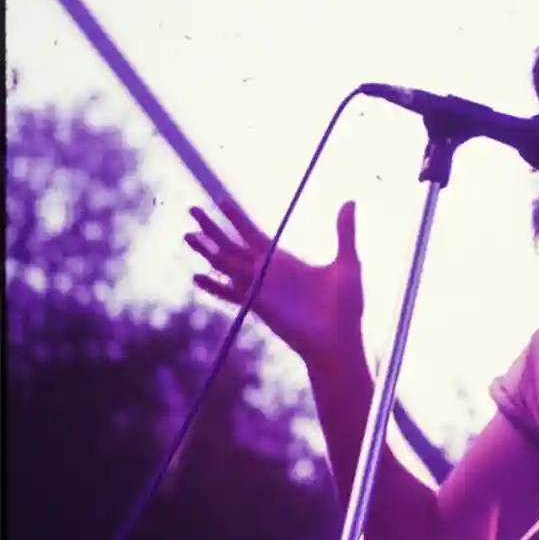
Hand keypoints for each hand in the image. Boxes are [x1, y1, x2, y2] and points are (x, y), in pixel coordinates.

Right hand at [185, 198, 363, 371]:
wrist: (341, 340)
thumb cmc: (346, 306)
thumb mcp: (348, 263)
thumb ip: (344, 232)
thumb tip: (351, 202)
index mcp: (284, 261)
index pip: (252, 233)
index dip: (236, 217)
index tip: (221, 199)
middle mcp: (267, 273)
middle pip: (231, 245)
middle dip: (212, 227)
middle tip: (192, 208)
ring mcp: (261, 289)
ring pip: (226, 265)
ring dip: (206, 250)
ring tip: (187, 234)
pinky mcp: (260, 305)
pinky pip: (231, 294)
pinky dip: (214, 286)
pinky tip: (195, 277)